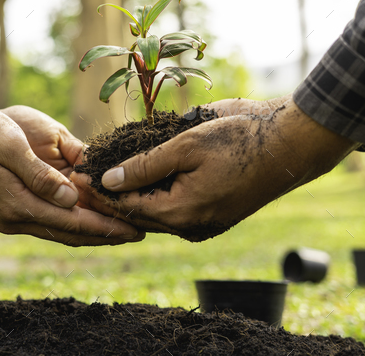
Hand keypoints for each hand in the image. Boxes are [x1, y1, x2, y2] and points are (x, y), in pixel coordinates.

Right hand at [0, 106, 142, 245]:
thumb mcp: (10, 145)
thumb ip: (40, 175)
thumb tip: (71, 199)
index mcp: (16, 204)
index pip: (71, 222)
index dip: (105, 227)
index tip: (134, 229)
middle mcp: (15, 219)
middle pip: (69, 234)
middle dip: (105, 234)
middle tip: (139, 232)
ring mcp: (11, 218)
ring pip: (60, 231)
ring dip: (91, 231)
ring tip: (122, 228)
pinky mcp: (10, 210)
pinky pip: (49, 222)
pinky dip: (73, 222)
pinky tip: (90, 217)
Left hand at [72, 96, 356, 241]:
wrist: (287, 144)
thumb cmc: (238, 138)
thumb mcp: (185, 145)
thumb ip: (144, 165)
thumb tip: (109, 180)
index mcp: (182, 212)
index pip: (127, 208)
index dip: (99, 194)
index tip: (76, 179)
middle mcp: (190, 225)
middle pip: (137, 215)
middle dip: (108, 198)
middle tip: (79, 182)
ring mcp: (202, 223)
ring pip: (154, 214)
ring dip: (128, 198)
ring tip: (100, 180)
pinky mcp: (211, 214)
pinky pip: (172, 209)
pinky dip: (152, 196)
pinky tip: (135, 181)